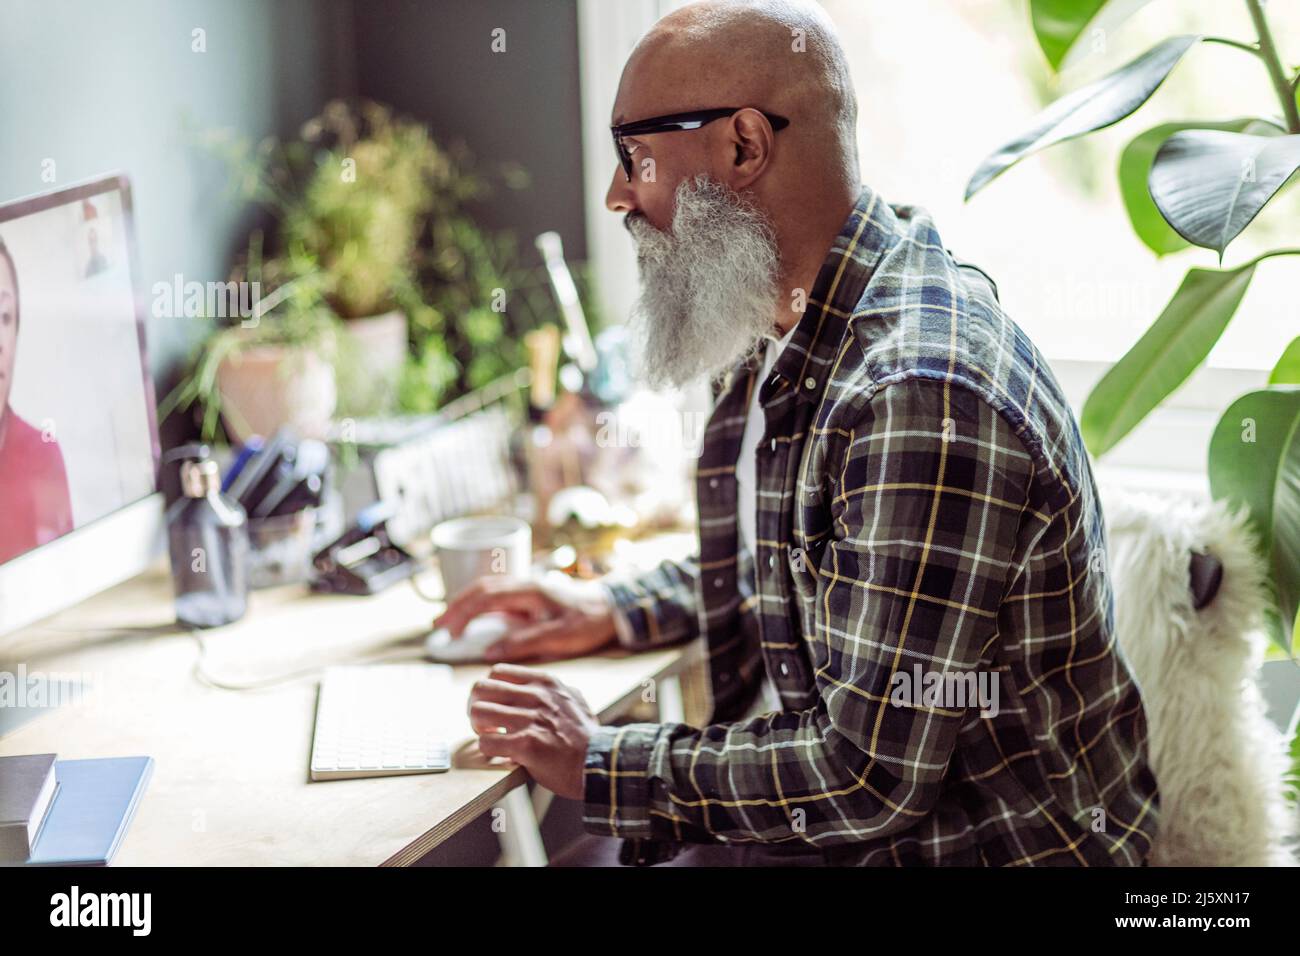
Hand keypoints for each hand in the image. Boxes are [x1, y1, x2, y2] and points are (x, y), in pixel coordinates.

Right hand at [433, 574, 618, 662]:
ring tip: (447, 623)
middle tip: (438, 628)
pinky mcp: (529, 596)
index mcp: (529, 591)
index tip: (446, 631)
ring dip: (465, 604)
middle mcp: (524, 584)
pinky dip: (479, 605)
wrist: (612, 608)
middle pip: (480, 589)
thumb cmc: (588, 622)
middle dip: (456, 606)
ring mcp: (526, 589)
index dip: (462, 612)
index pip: (485, 597)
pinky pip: (497, 596)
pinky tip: (472, 619)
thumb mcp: (559, 637)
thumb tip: (489, 652)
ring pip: (487, 590)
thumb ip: (524, 643)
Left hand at [467, 663, 598, 799]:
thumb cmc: (586, 737)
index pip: (497, 672)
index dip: (487, 690)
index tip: (491, 704)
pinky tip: (500, 754)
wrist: (600, 764)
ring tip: (490, 736)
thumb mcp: (574, 700)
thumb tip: (534, 686)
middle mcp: (536, 697)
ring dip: (478, 728)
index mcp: (545, 683)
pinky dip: (488, 750)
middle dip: (475, 707)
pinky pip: (486, 743)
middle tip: (482, 722)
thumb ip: (553, 690)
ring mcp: (530, 720)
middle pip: (481, 689)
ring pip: (478, 713)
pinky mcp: (526, 745)